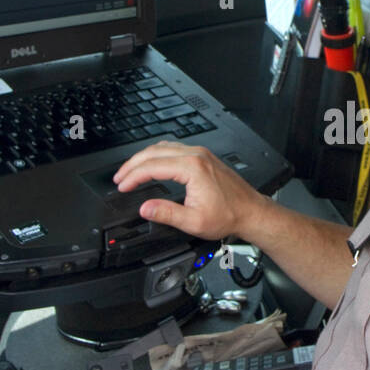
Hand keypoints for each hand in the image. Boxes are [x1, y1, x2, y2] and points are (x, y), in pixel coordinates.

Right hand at [112, 141, 265, 239]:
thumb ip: (166, 214)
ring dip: (144, 157)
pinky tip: (152, 163)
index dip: (133, 176)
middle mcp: (196, 155)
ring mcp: (201, 154)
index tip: (122, 186)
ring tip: (130, 171)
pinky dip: (157, 155)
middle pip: (154, 152)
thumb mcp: (194, 221)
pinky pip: (174, 149)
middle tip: (119, 178)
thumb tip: (144, 208)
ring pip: (164, 147)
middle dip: (132, 164)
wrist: (251, 212)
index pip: (152, 166)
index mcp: (192, 168)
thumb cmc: (229, 215)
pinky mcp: (204, 157)